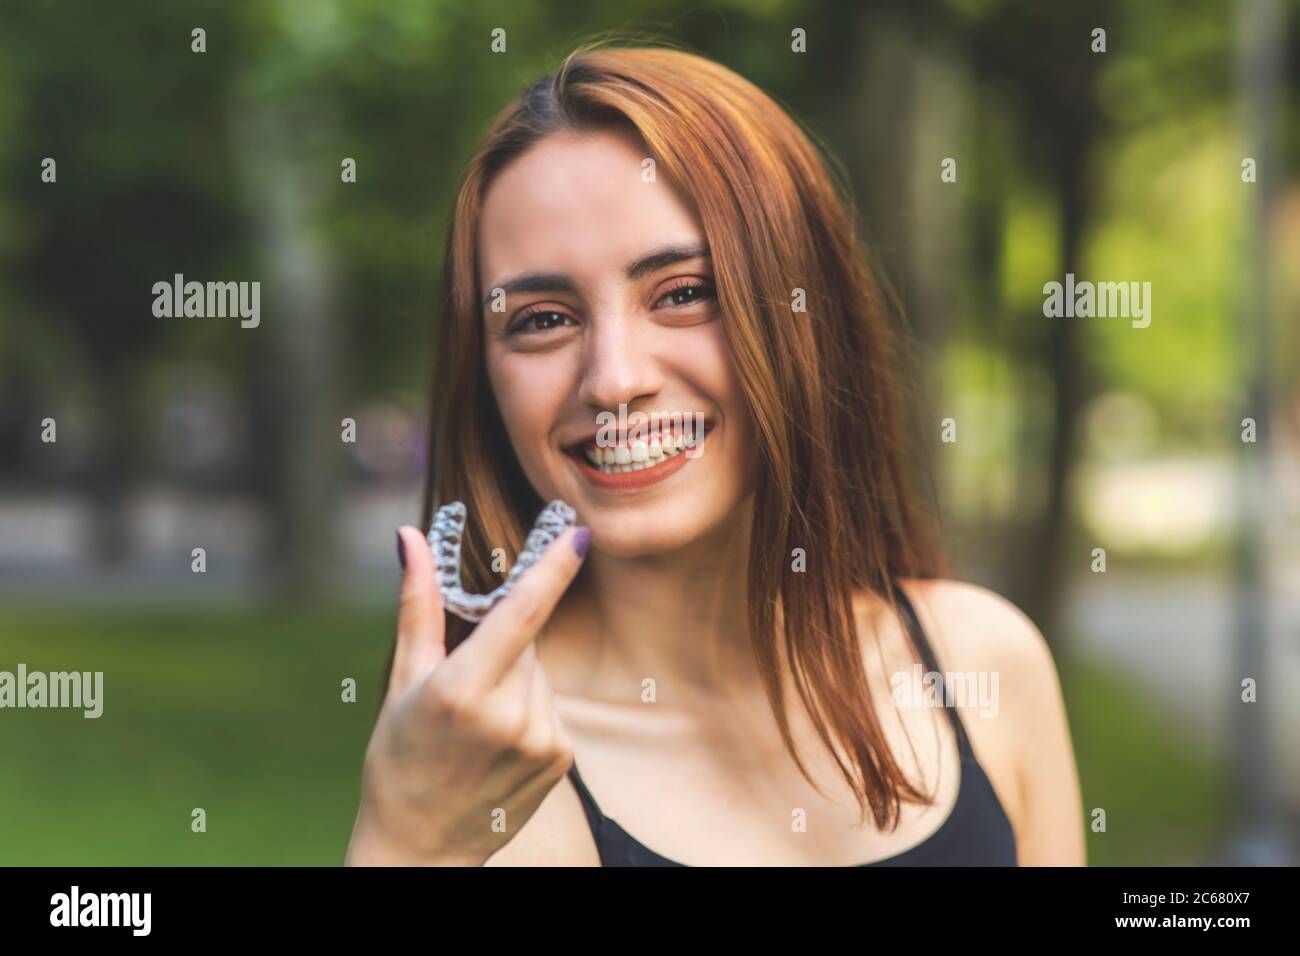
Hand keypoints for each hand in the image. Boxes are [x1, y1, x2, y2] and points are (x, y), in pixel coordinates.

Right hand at [344, 521, 589, 865]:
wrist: (420, 845)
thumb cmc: (400, 755)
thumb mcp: (402, 679)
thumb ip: (417, 604)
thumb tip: (411, 536)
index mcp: (462, 690)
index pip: (521, 615)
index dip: (553, 569)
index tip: (578, 534)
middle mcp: (508, 716)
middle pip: (526, 642)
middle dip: (503, 646)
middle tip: (465, 683)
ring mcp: (540, 740)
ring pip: (540, 675)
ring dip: (517, 682)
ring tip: (479, 725)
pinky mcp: (561, 758)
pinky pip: (552, 707)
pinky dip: (530, 712)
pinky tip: (500, 743)